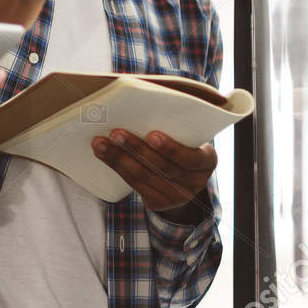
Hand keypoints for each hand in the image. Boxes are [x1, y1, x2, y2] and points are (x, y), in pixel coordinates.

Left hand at [91, 130, 215, 214]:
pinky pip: (134, 184)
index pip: (190, 157)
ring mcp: (177, 196)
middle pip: (162, 167)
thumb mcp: (189, 137)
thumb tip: (142, 104)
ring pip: (143, 176)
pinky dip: (116, 167)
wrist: (183, 179)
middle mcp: (195, 182)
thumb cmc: (183, 145)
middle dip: (136, 148)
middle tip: (115, 133)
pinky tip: (103, 154)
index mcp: (207, 161)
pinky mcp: (158, 203)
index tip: (151, 134)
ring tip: (100, 143)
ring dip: (118, 158)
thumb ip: (177, 127)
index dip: (171, 148)